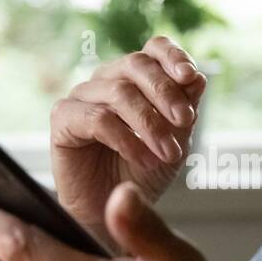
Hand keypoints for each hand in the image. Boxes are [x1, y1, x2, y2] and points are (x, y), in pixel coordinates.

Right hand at [50, 35, 206, 253]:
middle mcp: (107, 81)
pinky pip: (97, 119)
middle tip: (186, 120)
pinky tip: (143, 159)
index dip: (172, 56)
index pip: (152, 49)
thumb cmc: (142, 174)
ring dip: (151, 124)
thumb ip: (185, 109)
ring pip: (119, 93)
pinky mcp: (63, 119)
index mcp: (135, 78)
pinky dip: (126, 139)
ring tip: (169, 154)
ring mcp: (82, 97)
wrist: (113, 211)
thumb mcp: (175, 141)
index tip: (190, 76)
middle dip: (166, 92)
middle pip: (136, 65)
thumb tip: (198, 77)